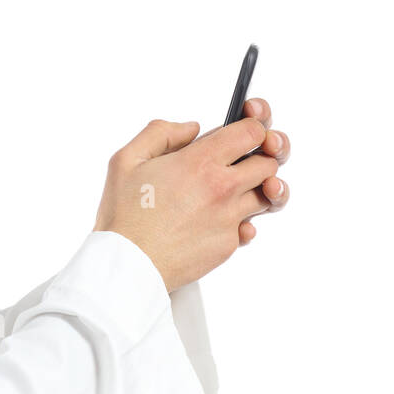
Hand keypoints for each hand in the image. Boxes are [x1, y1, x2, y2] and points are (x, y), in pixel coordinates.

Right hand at [92, 98, 291, 292]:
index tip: (243, 133)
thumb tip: (191, 128)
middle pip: (269, 164)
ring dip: (253, 190)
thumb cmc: (124, 217)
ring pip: (266, 196)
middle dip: (259, 158)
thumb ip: (161, 133)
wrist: (128, 265)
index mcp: (200, 162)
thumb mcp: (127, 159)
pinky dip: (239, 222)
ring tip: (227, 193)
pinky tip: (214, 220)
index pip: (253, 132)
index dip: (252, 128)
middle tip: (240, 163)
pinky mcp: (229, 245)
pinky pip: (249, 227)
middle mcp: (222, 189)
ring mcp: (229, 218)